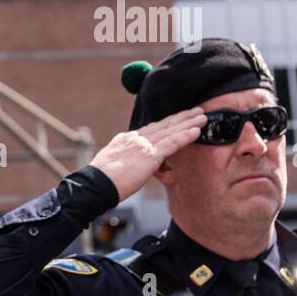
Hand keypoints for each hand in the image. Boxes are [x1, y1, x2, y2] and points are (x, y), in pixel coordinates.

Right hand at [89, 107, 205, 202]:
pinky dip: (185, 136)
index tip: (176, 119)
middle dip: (180, 117)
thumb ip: (123, 160)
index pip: (150, 129)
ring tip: (202, 117)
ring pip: (171, 131)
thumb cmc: (100, 181)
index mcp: (125, 139)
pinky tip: (197, 131)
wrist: (94, 185)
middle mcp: (135, 138)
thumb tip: (127, 166)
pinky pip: (172, 143)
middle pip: (162, 125)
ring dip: (188, 123)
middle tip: (195, 111)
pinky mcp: (149, 155)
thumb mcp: (110, 164)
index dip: (166, 123)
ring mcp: (142, 145)